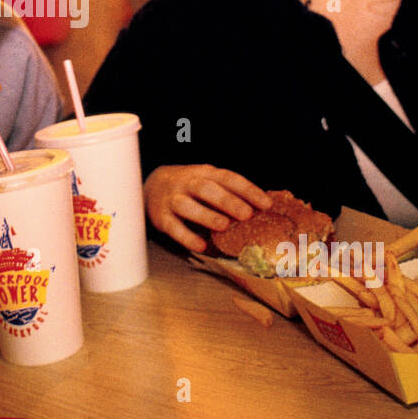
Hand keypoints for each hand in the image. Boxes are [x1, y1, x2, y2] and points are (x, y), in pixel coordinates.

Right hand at [142, 164, 272, 253]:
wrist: (150, 185)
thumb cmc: (189, 187)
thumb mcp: (207, 181)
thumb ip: (229, 192)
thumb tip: (261, 210)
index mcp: (204, 172)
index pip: (228, 178)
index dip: (248, 190)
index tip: (266, 204)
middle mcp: (186, 183)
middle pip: (206, 189)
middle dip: (227, 201)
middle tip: (247, 214)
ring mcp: (172, 199)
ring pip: (187, 205)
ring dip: (206, 215)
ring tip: (224, 226)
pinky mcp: (161, 217)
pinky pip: (173, 227)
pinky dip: (187, 237)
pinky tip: (202, 246)